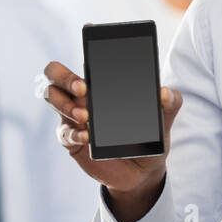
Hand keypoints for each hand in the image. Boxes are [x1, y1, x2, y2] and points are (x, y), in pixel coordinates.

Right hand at [41, 59, 180, 198]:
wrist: (142, 172)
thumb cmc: (148, 138)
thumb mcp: (163, 121)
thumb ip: (170, 103)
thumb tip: (164, 92)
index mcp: (102, 85)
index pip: (87, 60)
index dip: (84, 49)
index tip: (92, 49)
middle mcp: (82, 97)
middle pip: (54, 74)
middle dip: (63, 77)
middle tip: (84, 89)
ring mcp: (73, 117)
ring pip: (51, 98)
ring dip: (64, 104)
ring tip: (85, 117)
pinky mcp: (72, 140)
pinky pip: (63, 132)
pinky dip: (74, 133)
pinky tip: (87, 137)